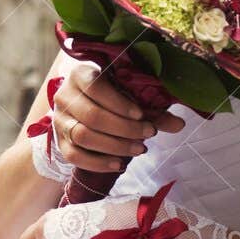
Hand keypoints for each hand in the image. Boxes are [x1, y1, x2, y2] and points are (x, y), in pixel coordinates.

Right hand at [50, 63, 185, 175]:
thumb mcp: (129, 97)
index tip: (141, 114)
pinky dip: (99, 163)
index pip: (96, 87)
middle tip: (148, 134)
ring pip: (83, 136)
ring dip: (115, 145)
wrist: (83, 109)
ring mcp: (60, 121)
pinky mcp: (60, 143)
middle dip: (124, 128)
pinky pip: (75, 157)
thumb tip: (179, 124)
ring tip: (140, 149)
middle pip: (92, 115)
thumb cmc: (111, 99)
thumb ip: (153, 110)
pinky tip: (121, 164)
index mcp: (80, 75)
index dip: (119, 103)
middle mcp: (64, 96)